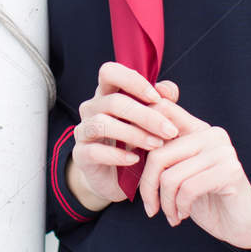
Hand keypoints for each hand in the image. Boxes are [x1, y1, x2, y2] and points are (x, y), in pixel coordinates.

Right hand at [69, 62, 180, 205]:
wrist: (116, 179)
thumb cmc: (136, 143)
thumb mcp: (153, 122)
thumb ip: (163, 102)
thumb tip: (167, 89)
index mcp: (107, 93)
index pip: (110, 72)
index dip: (132, 81)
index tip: (157, 99)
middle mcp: (91, 108)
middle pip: (113, 101)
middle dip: (146, 115)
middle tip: (170, 130)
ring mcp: (83, 131)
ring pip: (103, 124)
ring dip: (134, 134)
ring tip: (156, 145)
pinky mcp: (80, 154)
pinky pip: (94, 151)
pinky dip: (117, 155)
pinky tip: (135, 159)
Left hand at [138, 89, 250, 250]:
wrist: (240, 224)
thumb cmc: (205, 198)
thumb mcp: (180, 173)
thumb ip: (163, 153)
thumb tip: (128, 136)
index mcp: (197, 128)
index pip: (162, 111)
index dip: (140, 126)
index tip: (128, 149)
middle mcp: (211, 133)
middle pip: (158, 154)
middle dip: (148, 187)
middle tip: (151, 208)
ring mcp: (222, 151)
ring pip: (171, 177)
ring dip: (166, 203)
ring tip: (172, 215)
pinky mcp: (230, 171)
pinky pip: (187, 189)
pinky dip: (179, 208)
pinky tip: (183, 215)